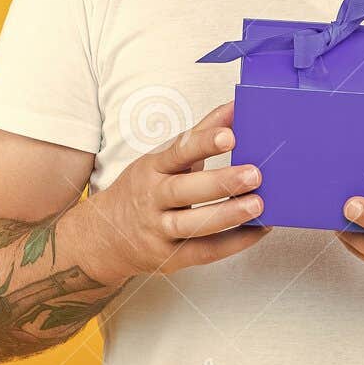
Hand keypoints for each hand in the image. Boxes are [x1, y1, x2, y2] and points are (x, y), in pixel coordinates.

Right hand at [63, 101, 269, 286]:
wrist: (104, 237)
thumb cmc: (143, 189)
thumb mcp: (162, 159)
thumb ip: (200, 134)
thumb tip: (236, 107)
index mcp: (152, 168)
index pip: (177, 152)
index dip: (203, 143)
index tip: (230, 135)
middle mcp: (152, 199)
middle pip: (184, 190)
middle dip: (221, 182)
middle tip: (254, 174)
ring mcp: (158, 230)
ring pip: (193, 224)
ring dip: (228, 215)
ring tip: (259, 205)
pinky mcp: (170, 258)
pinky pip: (205, 251)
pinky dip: (234, 242)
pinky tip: (258, 230)